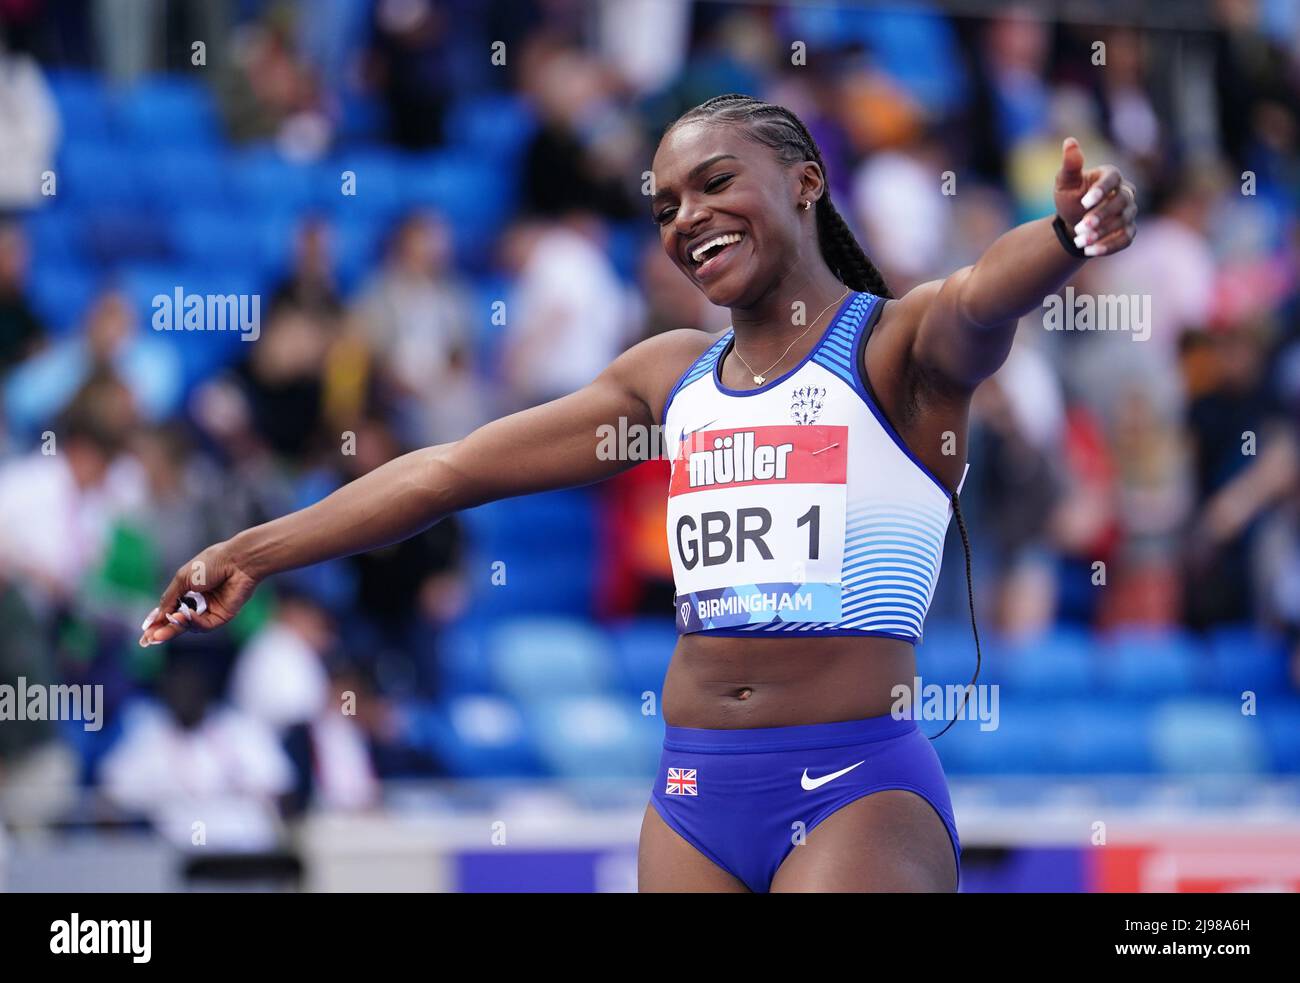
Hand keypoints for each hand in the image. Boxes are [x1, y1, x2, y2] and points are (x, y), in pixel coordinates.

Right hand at [138, 542, 259, 645]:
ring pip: (190, 625)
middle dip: (164, 630)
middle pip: (178, 622)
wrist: (237, 561)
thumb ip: (169, 598)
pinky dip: (193, 622)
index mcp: (187, 590)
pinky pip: (204, 625)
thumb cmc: (211, 564)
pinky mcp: (222, 616)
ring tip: (165, 627)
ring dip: (176, 626)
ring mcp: (210, 610)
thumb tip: (158, 617)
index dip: (158, 621)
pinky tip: (185, 616)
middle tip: (149, 640)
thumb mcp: (183, 579)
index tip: (145, 633)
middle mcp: (198, 602)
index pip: (170, 610)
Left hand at [1053, 137, 1137, 256]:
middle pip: (1121, 201)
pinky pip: (1125, 239)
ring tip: (1080, 241)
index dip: (1101, 190)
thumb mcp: (1065, 182)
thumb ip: (1070, 165)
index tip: (1084, 202)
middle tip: (1081, 226)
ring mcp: (1129, 212)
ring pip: (1123, 221)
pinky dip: (1109, 246)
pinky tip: (1090, 251)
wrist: (1073, 224)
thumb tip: (1069, 142)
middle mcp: (1125, 192)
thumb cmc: (1070, 198)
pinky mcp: (1128, 231)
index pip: (1112, 178)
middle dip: (1101, 215)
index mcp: (1110, 176)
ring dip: (1102, 232)